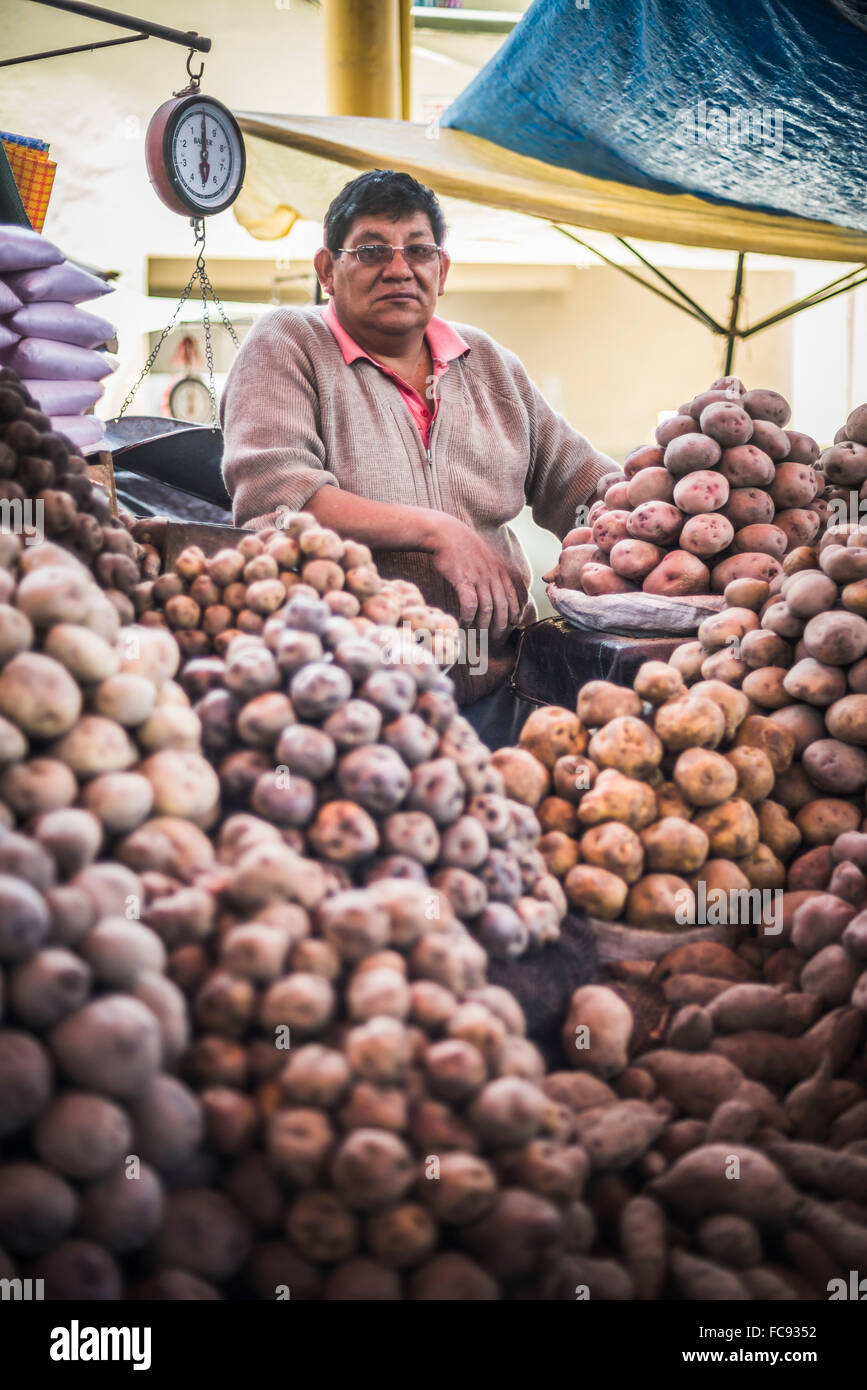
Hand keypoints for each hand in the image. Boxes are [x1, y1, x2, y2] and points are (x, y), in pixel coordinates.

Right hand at [428, 516, 521, 640]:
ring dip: (482, 625)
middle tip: (496, 638)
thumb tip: (492, 588)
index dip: (514, 612)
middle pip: (502, 607)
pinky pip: (470, 604)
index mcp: (499, 570)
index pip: (512, 596)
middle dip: (500, 625)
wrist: (445, 533)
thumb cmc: (461, 545)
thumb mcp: (483, 556)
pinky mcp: (463, 579)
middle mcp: (492, 575)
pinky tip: (464, 624)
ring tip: (478, 635)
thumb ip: (491, 572)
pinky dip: (468, 617)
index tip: (513, 624)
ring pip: (487, 609)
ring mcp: (478, 577)